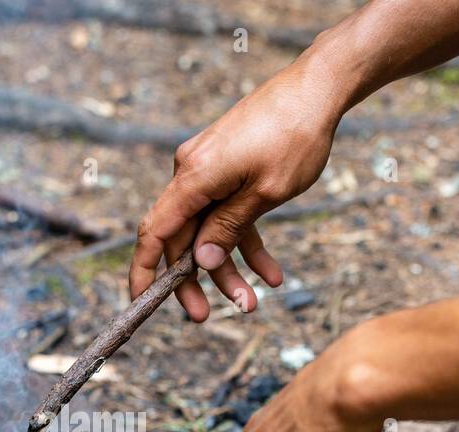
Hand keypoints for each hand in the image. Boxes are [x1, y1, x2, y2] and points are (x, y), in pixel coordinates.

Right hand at [130, 57, 343, 321]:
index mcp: (194, 178)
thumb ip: (228, 229)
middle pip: (182, 238)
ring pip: (208, 230)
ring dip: (229, 267)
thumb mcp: (265, 193)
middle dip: (198, 280)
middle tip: (208, 316)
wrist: (317, 88)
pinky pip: (227, 212)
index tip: (141, 303)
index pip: (154, 233)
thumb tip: (199, 261)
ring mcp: (209, 170)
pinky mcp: (226, 168)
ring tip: (253, 302)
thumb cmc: (295, 136)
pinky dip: (245, 241)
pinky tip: (271, 273)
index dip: (143, 272)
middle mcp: (192, 173)